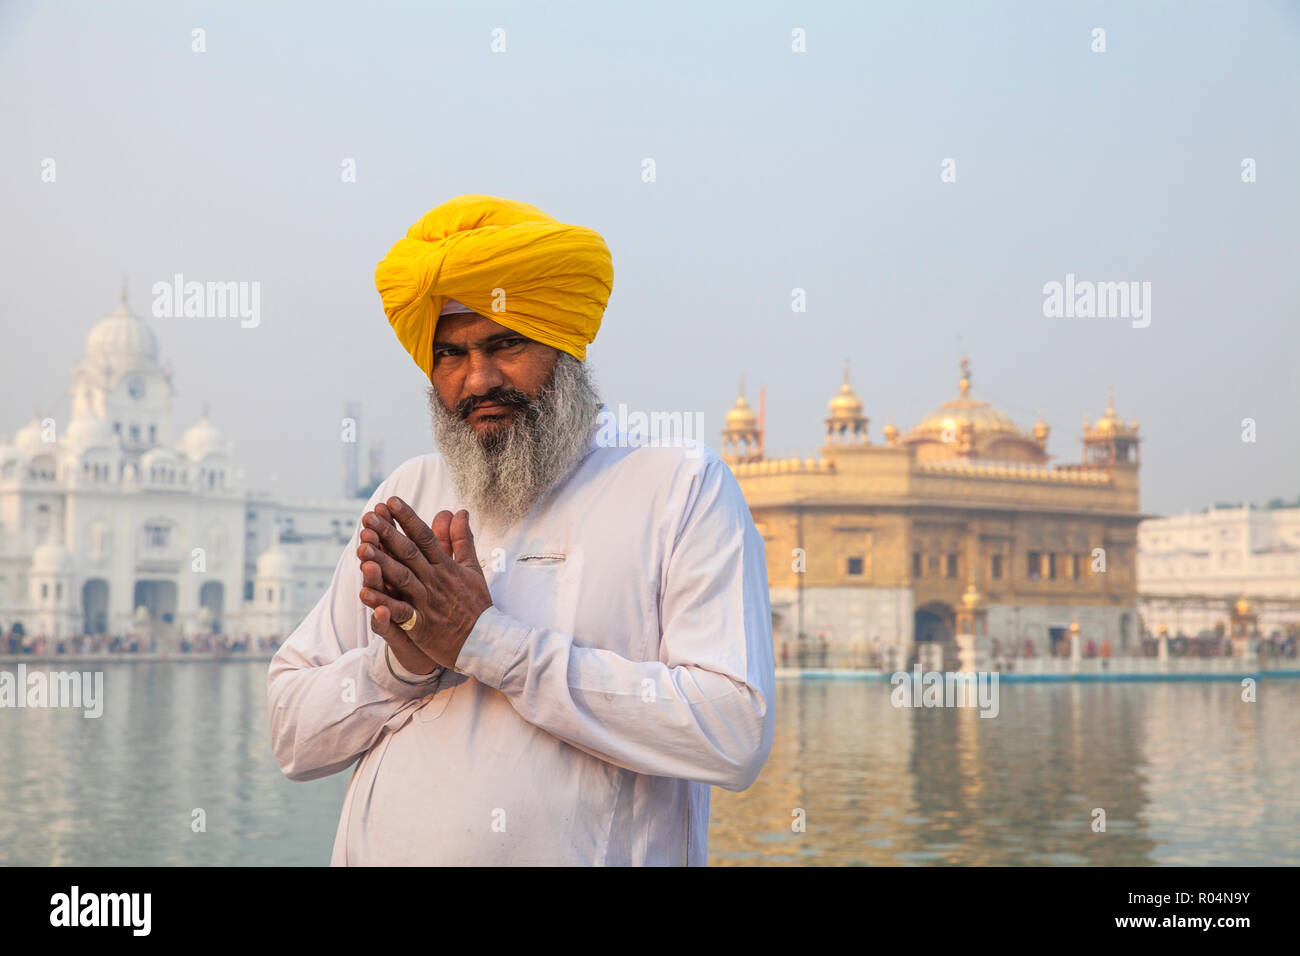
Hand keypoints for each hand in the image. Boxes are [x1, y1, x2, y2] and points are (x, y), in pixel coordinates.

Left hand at [357, 497, 493, 670]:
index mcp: (446, 566)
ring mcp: (427, 602)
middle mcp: (435, 580)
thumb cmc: (477, 605)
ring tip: (362, 546)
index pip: (425, 536)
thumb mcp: (472, 568)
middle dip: (388, 533)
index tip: (391, 501)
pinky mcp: (421, 625)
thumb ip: (461, 539)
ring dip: (381, 561)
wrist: (485, 642)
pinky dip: (382, 602)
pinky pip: (399, 612)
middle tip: (368, 516)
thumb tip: (460, 512)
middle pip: (409, 552)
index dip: (408, 518)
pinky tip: (364, 592)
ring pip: (401, 578)